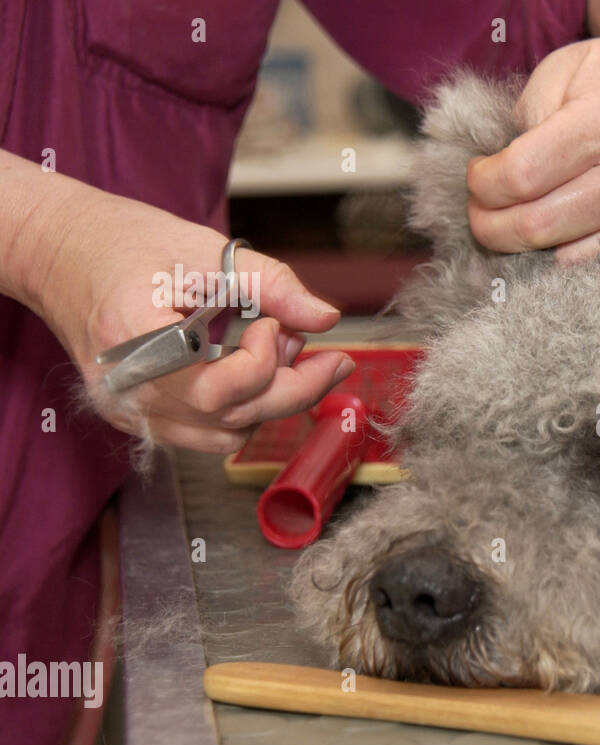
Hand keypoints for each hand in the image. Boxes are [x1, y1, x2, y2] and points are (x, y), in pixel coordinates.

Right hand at [3, 158, 352, 452]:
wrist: (59, 252)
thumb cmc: (123, 242)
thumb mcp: (203, 248)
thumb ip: (271, 284)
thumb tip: (326, 317)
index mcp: (134, 338)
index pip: (217, 389)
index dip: (262, 360)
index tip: (273, 322)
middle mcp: (127, 388)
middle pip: (230, 417)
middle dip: (292, 387)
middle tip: (321, 355)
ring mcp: (128, 409)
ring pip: (225, 434)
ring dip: (269, 401)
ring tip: (277, 352)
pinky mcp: (137, 416)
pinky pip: (206, 434)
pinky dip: (243, 410)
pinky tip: (253, 372)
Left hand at [465, 0, 599, 263]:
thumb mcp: (561, 71)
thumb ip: (527, 121)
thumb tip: (503, 176)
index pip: (521, 176)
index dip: (484, 185)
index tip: (477, 177)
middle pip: (539, 224)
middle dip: (493, 226)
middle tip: (480, 213)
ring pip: (569, 254)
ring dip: (526, 247)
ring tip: (512, 224)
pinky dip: (568, 254)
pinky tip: (553, 236)